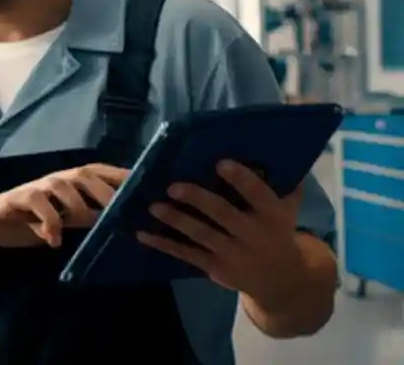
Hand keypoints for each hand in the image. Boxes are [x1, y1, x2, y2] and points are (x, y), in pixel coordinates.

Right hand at [0, 164, 128, 250]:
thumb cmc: (20, 224)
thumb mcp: (58, 223)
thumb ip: (81, 219)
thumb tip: (115, 221)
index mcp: (64, 185)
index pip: (96, 173)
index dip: (120, 175)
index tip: (146, 183)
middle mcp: (50, 181)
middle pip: (83, 173)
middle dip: (105, 189)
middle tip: (121, 210)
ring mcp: (31, 188)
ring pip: (60, 184)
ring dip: (77, 204)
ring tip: (85, 223)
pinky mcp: (13, 199)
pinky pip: (35, 201)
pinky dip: (48, 220)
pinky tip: (53, 240)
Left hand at [138, 160, 304, 305]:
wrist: (280, 278)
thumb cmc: (277, 230)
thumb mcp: (287, 208)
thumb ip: (281, 184)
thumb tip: (268, 150)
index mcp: (272, 215)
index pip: (258, 194)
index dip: (241, 179)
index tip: (220, 162)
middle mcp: (252, 235)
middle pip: (223, 214)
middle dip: (198, 199)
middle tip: (173, 185)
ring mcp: (232, 254)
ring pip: (201, 235)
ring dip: (176, 220)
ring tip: (153, 206)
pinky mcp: (215, 268)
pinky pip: (186, 254)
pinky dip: (163, 244)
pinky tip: (142, 233)